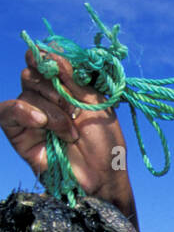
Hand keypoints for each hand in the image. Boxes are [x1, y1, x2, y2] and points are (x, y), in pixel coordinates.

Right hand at [0, 49, 136, 214]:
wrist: (102, 179)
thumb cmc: (104, 144)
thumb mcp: (95, 103)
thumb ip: (72, 77)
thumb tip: (50, 52)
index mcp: (65, 89)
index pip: (45, 62)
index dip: (44, 57)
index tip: (50, 60)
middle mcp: (45, 100)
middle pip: (34, 75)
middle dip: (54, 90)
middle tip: (72, 110)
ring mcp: (31, 117)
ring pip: (27, 93)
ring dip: (52, 112)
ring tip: (69, 134)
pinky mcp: (19, 135)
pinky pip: (6, 112)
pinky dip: (21, 111)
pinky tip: (39, 122)